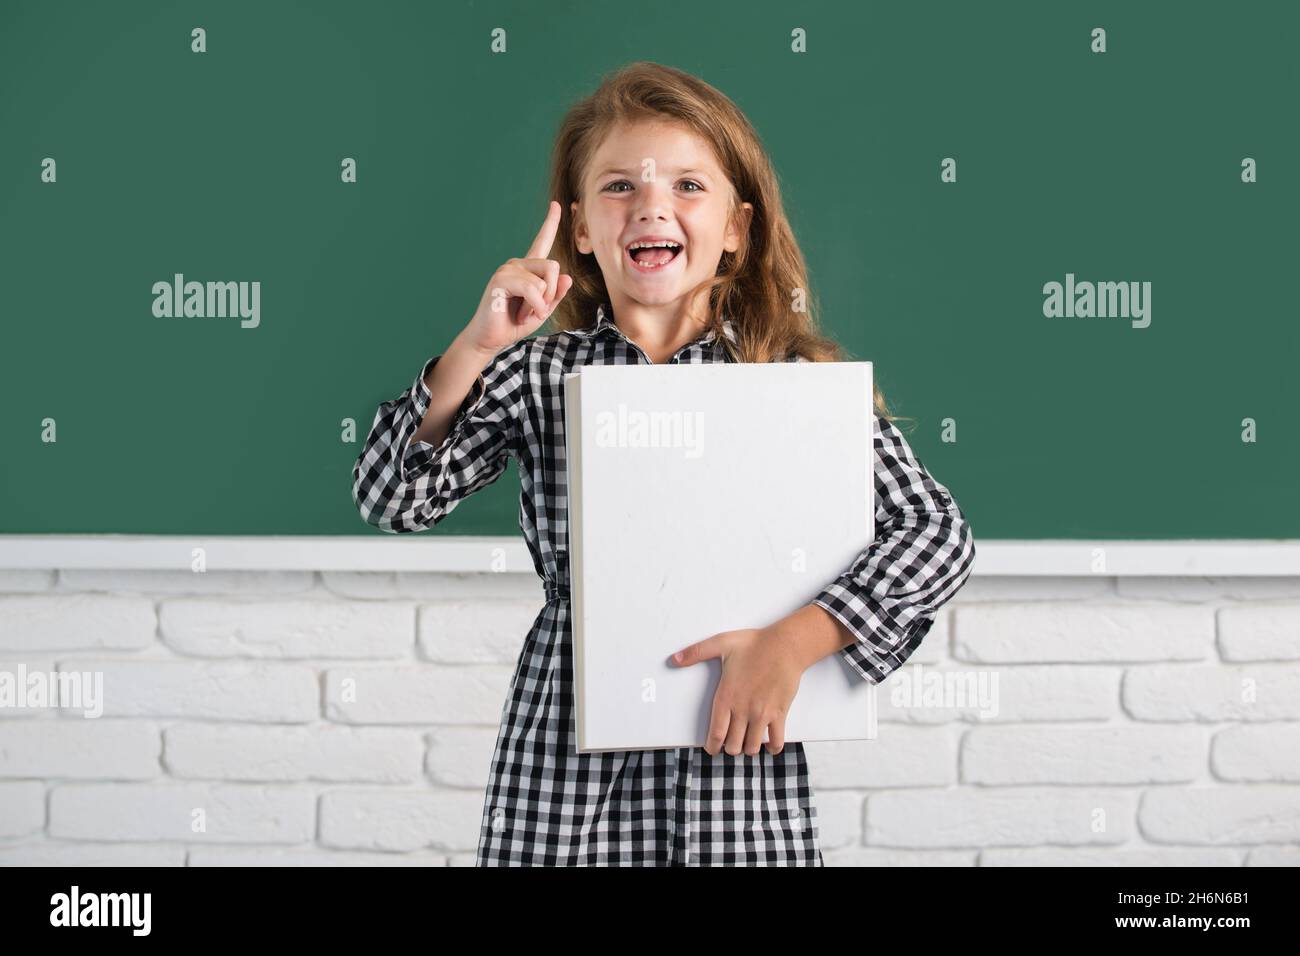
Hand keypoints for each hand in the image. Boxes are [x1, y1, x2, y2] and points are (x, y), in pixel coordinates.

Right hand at [462, 200, 574, 355]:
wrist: (490, 339)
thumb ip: (556, 295)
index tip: (556, 205)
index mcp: (529, 269)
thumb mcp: (543, 310)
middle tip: (537, 310)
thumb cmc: (513, 324)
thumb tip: (567, 277)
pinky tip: (520, 315)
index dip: (550, 223)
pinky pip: (533, 289)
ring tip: (523, 313)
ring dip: (541, 303)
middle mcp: (518, 264)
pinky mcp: (501, 279)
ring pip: (545, 279)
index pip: (542, 241)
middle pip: (554, 266)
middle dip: (552, 293)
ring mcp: (507, 269)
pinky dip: (533, 306)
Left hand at [669, 627, 806, 756]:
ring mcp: (762, 714)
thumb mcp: (721, 643)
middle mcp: (743, 709)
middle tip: (730, 743)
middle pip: (733, 745)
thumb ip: (696, 652)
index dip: (712, 747)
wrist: (785, 645)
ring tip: (746, 741)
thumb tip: (674, 659)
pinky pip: (777, 741)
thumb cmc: (755, 644)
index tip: (712, 749)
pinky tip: (769, 744)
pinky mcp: (779, 713)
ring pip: (752, 747)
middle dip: (729, 748)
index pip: (716, 733)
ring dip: (748, 748)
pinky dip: (772, 748)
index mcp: (727, 696)